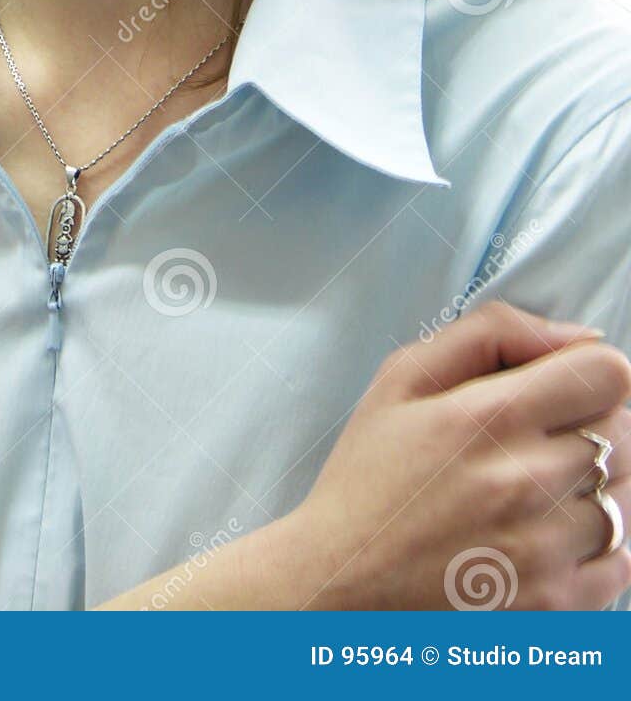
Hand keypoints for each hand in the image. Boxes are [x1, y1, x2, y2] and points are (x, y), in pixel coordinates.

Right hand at [275, 300, 630, 609]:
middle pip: (624, 432)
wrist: (340, 585)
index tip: (565, 387)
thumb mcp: (402, 378)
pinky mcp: (559, 607)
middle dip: (592, 425)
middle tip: (541, 440)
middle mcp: (526, 483)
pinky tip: (545, 537)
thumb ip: (490, 334)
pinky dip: (598, 545)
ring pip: (628, 495)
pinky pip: (623, 560)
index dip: (590, 373)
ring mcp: (547, 550)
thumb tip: (576, 337)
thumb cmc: (369, 480)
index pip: (606, 375)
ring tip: (538, 491)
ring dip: (597, 486)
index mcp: (487, 418)